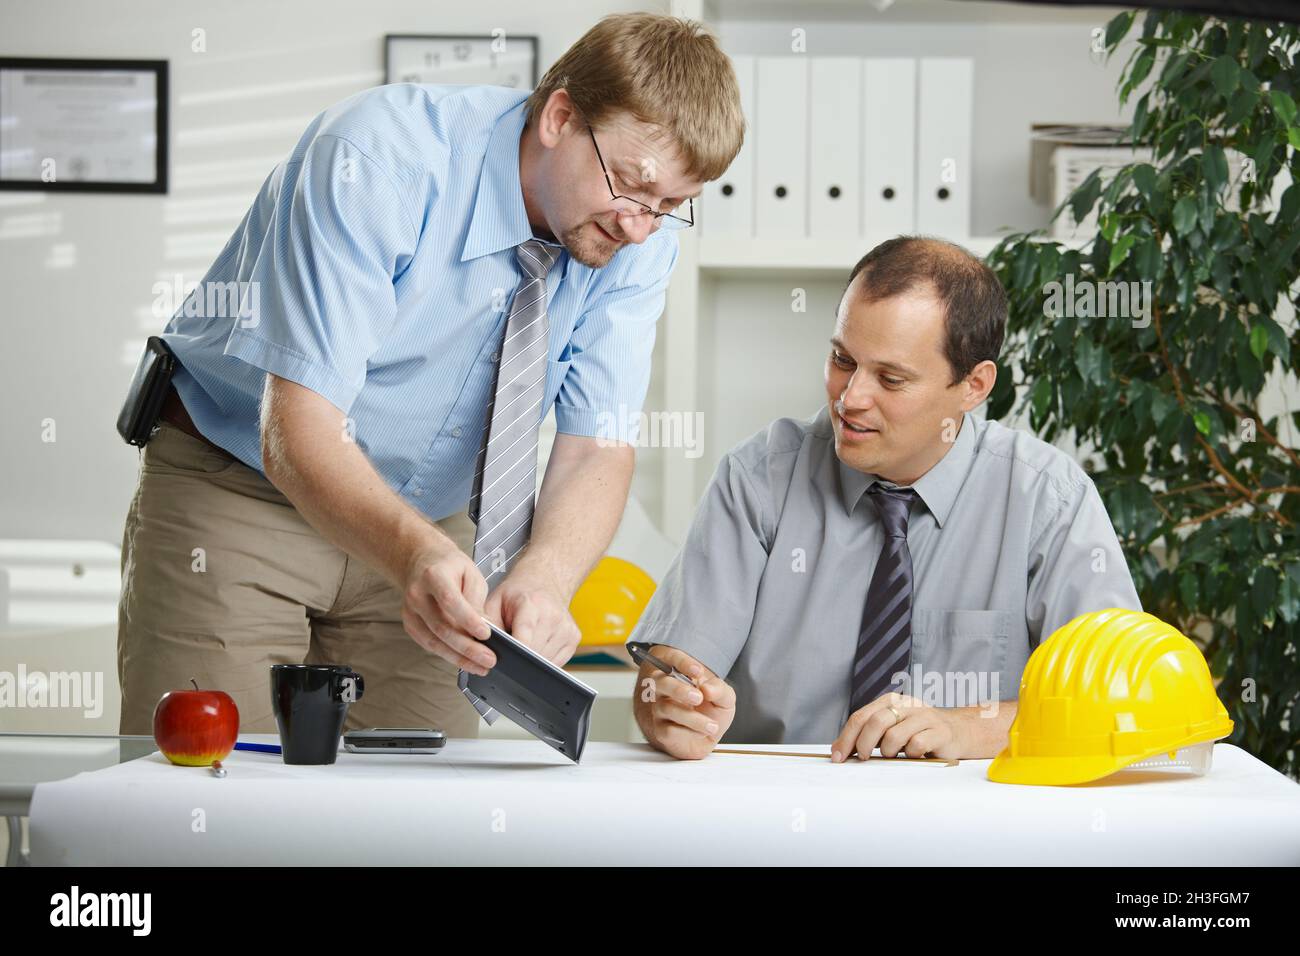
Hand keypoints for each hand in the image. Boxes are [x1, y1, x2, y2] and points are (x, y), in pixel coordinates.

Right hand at [400, 535, 492, 674]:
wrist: (421, 561)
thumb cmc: (451, 566)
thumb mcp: (470, 573)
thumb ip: (476, 600)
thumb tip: (483, 629)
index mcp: (433, 575)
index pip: (450, 601)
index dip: (468, 620)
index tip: (487, 634)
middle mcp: (417, 594)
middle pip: (442, 626)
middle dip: (468, 647)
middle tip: (489, 659)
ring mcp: (410, 611)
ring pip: (434, 641)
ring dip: (459, 658)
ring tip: (481, 667)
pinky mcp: (410, 624)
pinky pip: (429, 644)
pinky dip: (448, 655)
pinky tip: (465, 661)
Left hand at [483, 564, 581, 665]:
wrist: (544, 580)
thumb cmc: (518, 592)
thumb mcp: (494, 601)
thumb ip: (487, 624)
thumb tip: (482, 648)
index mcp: (532, 605)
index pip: (525, 638)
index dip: (515, 653)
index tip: (505, 661)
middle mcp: (553, 616)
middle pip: (534, 654)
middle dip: (519, 658)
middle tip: (511, 646)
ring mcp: (567, 628)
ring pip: (545, 662)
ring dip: (532, 659)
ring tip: (526, 641)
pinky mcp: (574, 637)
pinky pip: (557, 662)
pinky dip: (544, 659)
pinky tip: (538, 643)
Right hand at [639, 645, 735, 759]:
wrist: (706, 738)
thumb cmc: (710, 710)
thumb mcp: (724, 697)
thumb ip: (719, 689)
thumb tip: (706, 688)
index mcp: (678, 672)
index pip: (671, 658)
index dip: (682, 663)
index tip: (698, 671)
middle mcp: (664, 688)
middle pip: (660, 681)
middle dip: (679, 689)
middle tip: (698, 697)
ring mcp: (659, 709)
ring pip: (665, 707)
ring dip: (691, 717)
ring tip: (711, 725)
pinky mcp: (660, 730)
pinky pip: (668, 730)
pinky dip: (689, 732)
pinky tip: (701, 733)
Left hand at [831, 691, 968, 762]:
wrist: (959, 732)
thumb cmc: (919, 732)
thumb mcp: (893, 728)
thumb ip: (868, 734)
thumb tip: (839, 751)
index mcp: (890, 701)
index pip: (861, 717)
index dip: (846, 738)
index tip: (838, 757)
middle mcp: (906, 705)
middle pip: (874, 723)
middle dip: (863, 745)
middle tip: (863, 758)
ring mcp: (923, 716)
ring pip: (893, 736)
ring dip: (889, 752)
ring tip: (895, 754)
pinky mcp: (939, 731)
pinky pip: (916, 745)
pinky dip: (911, 754)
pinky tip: (915, 754)